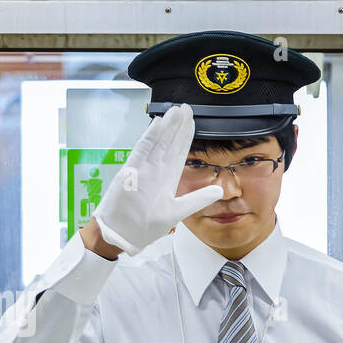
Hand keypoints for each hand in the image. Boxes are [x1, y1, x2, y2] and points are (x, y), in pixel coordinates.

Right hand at [90, 103, 222, 255]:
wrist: (122, 236)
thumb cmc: (144, 226)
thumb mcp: (177, 212)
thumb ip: (198, 199)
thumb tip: (220, 190)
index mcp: (167, 178)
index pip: (179, 152)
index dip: (186, 136)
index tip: (192, 120)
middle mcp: (156, 170)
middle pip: (169, 143)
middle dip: (178, 125)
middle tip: (186, 107)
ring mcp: (143, 170)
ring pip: (158, 142)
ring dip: (167, 126)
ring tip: (176, 110)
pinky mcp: (131, 172)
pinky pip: (142, 150)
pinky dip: (150, 137)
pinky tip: (158, 124)